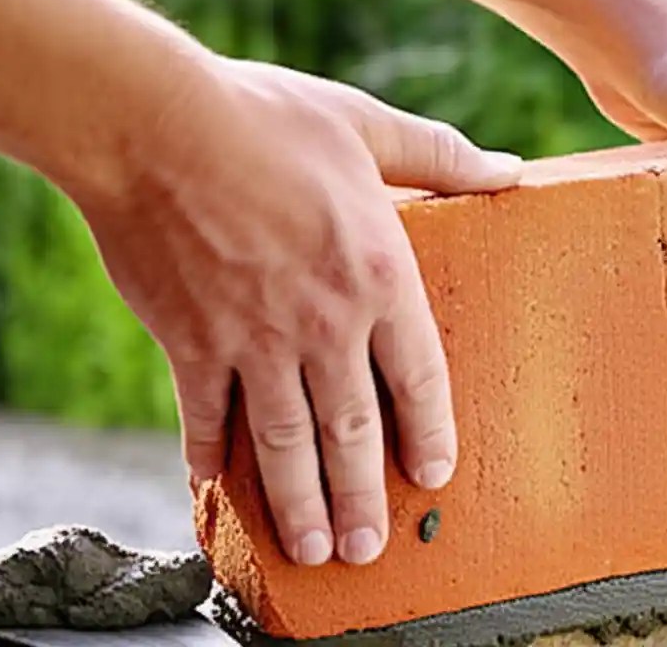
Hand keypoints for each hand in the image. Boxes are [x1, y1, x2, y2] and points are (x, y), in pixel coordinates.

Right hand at [78, 55, 520, 565]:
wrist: (155, 124)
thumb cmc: (266, 117)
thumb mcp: (367, 126)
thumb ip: (441, 156)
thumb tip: (511, 170)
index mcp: (380, 273)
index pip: (419, 377)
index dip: (430, 433)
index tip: (433, 475)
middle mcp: (326, 323)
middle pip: (354, 431)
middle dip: (363, 498)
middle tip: (368, 549)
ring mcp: (256, 341)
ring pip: (286, 442)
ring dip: (300, 502)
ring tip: (313, 550)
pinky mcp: (192, 344)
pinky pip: (206, 418)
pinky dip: (209, 457)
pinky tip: (213, 489)